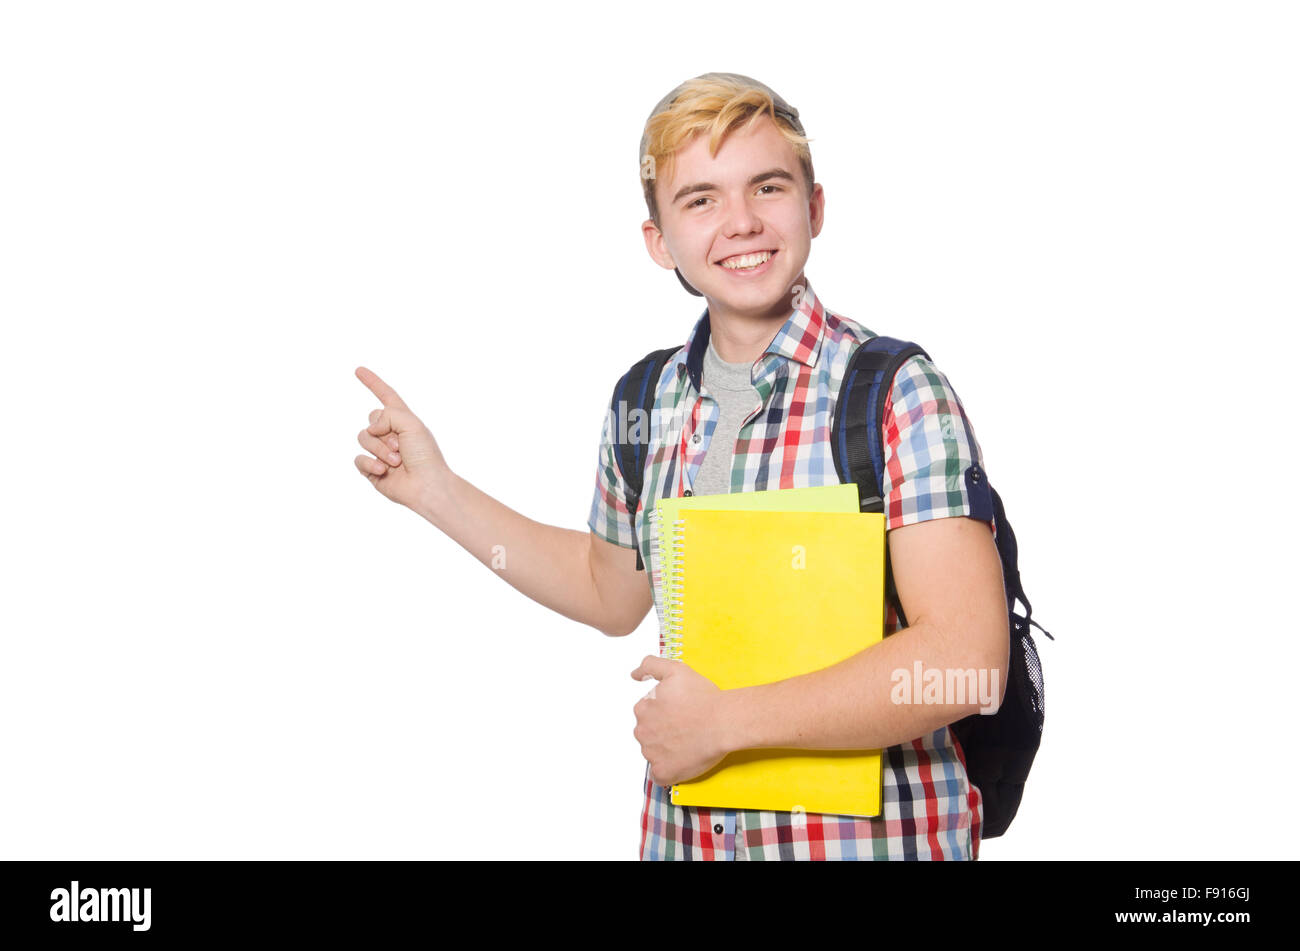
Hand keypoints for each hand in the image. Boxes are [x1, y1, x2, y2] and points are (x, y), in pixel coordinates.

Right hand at [354, 366, 451, 509]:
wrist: (427, 485)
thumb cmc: (425, 455)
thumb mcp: (411, 423)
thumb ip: (387, 414)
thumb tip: (371, 428)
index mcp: (403, 419)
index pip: (386, 395)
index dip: (373, 382)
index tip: (359, 370)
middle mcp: (391, 433)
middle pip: (370, 418)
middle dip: (383, 431)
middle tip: (400, 446)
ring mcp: (380, 451)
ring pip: (363, 438)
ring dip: (379, 449)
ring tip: (396, 461)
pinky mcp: (372, 469)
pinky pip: (358, 459)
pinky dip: (370, 464)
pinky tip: (384, 471)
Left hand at [630, 656, 728, 786]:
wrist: (723, 722)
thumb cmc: (703, 697)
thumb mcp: (675, 670)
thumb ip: (650, 666)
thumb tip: (634, 675)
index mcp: (642, 709)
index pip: (647, 712)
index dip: (665, 711)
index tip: (681, 712)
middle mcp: (642, 732)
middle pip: (649, 733)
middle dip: (663, 731)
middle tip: (686, 727)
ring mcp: (651, 754)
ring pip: (655, 753)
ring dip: (667, 749)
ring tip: (689, 742)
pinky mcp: (663, 772)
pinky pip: (660, 774)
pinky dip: (669, 769)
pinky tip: (684, 759)